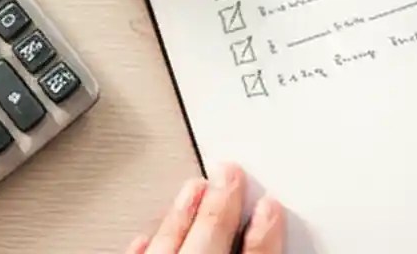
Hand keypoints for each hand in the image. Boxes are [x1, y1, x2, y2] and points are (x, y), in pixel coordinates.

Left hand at [126, 164, 284, 253]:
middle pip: (210, 236)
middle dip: (221, 201)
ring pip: (169, 240)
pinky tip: (146, 235)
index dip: (265, 230)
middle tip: (229, 172)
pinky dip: (145, 245)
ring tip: (194, 186)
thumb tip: (271, 228)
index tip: (269, 206)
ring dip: (183, 212)